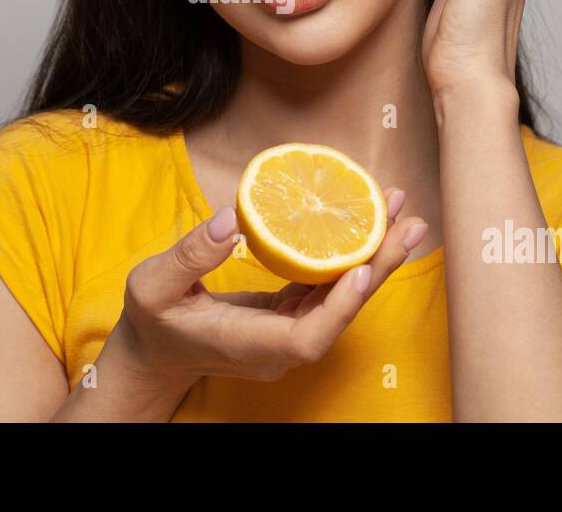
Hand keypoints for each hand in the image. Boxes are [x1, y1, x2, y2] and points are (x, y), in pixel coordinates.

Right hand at [114, 188, 424, 384]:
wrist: (156, 353)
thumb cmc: (152, 321)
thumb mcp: (152, 286)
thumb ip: (189, 257)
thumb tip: (232, 218)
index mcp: (246, 345)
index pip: (307, 338)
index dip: (340, 307)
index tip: (363, 268)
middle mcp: (278, 347)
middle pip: (340, 314)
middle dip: (378, 268)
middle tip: (409, 222)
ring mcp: (288, 335)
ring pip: (341, 298)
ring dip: (374, 256)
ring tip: (399, 209)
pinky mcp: (290, 317)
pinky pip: (328, 288)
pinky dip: (352, 255)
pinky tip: (367, 221)